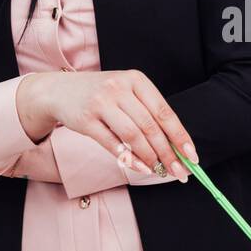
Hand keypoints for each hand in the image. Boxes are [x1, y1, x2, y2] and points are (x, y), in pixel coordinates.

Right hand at [16, 69, 198, 183]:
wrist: (60, 90)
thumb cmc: (102, 95)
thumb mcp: (126, 92)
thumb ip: (148, 113)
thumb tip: (175, 145)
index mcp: (136, 80)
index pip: (164, 111)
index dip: (180, 136)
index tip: (191, 155)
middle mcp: (119, 88)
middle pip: (150, 126)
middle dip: (168, 152)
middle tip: (179, 171)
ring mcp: (101, 103)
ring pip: (133, 136)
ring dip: (150, 157)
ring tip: (160, 171)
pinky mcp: (86, 120)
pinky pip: (112, 144)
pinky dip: (129, 159)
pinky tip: (141, 167)